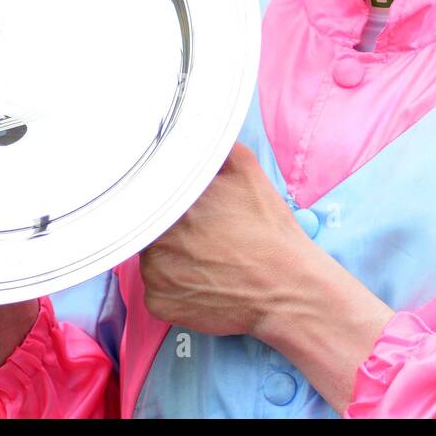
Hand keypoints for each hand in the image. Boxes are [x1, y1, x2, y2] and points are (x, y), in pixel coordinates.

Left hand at [139, 142, 310, 335]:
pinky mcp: (159, 303)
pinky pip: (159, 288)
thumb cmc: (269, 230)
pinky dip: (175, 285)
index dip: (167, 198)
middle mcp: (153, 236)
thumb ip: (213, 148)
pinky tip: (204, 280)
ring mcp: (153, 273)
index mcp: (170, 201)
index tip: (187, 206)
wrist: (286, 288)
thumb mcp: (248, 170)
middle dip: (171, 226)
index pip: (151, 193)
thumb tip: (193, 132)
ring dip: (170, 255)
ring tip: (207, 257)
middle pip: (149, 225)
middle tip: (203, 232)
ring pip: (151, 256)